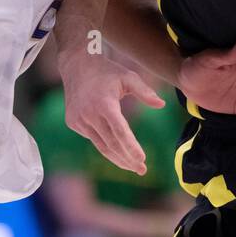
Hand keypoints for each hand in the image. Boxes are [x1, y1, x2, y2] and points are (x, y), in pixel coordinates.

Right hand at [61, 54, 162, 174]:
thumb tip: (162, 105)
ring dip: (117, 158)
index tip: (142, 160)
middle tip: (142, 170)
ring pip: (101, 145)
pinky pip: (93, 138)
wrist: (77, 66)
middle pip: (111, 143)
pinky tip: (117, 150)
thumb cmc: (107, 71)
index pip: (120, 131)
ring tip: (133, 167)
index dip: (131, 147)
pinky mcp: (73, 122)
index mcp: (104, 103)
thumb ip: (145, 92)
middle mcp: (89, 114)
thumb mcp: (128, 77)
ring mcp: (78, 120)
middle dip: (127, 159)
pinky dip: (106, 146)